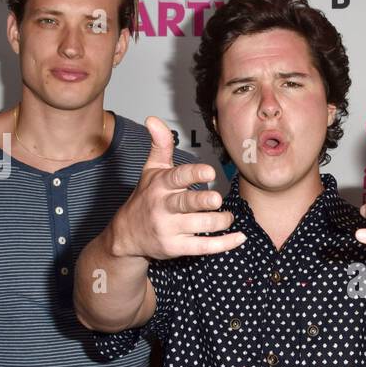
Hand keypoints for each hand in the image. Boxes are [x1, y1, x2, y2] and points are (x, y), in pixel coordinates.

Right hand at [111, 117, 246, 260]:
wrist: (126, 235)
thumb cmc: (145, 198)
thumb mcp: (150, 170)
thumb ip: (160, 145)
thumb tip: (153, 119)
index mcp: (160, 185)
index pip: (177, 177)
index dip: (193, 174)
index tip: (210, 171)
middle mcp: (163, 207)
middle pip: (186, 204)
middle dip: (203, 202)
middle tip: (217, 199)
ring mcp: (169, 229)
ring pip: (199, 226)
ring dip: (220, 221)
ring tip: (229, 217)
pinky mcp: (175, 247)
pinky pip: (203, 247)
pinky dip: (223, 244)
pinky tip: (238, 238)